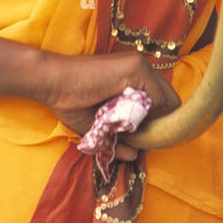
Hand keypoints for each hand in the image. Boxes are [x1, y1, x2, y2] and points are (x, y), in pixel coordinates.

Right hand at [39, 50, 180, 161]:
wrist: (53, 83)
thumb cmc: (71, 102)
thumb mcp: (100, 126)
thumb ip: (118, 140)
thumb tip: (134, 155)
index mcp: (132, 78)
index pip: (161, 102)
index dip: (154, 122)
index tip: (139, 136)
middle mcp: (140, 68)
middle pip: (169, 102)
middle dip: (157, 123)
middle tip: (137, 135)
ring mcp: (140, 66)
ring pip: (166, 101)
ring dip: (152, 120)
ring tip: (127, 127)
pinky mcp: (136, 69)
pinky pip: (158, 98)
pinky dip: (147, 114)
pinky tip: (124, 117)